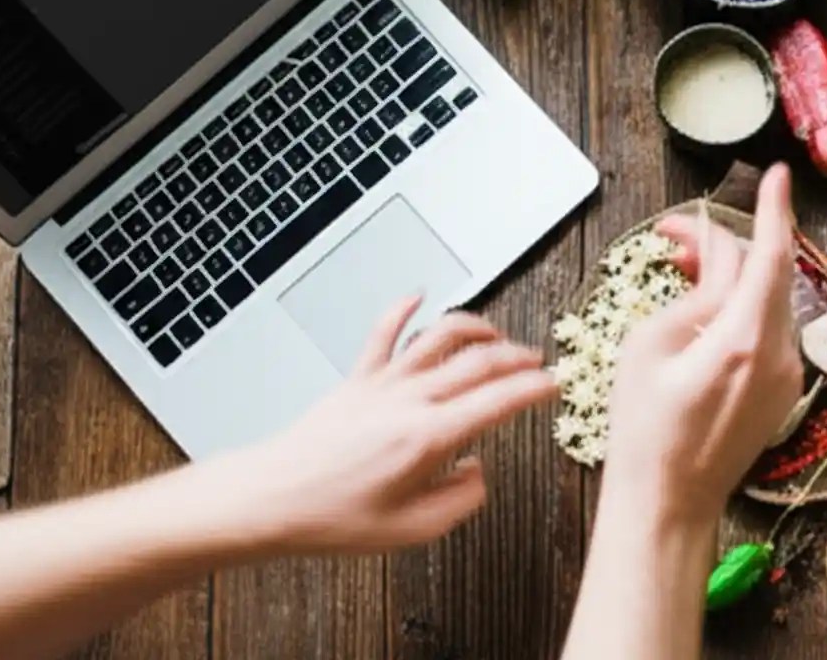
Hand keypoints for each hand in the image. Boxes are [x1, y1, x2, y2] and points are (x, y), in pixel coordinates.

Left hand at [227, 299, 556, 552]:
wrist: (272, 498)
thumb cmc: (333, 517)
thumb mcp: (412, 530)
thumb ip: (459, 501)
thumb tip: (477, 473)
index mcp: (429, 437)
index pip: (498, 401)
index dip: (534, 389)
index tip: (555, 385)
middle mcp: (410, 400)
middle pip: (478, 361)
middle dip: (518, 357)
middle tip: (538, 363)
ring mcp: (382, 384)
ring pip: (439, 336)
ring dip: (476, 328)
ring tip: (496, 336)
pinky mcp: (357, 380)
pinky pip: (383, 333)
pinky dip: (403, 309)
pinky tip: (417, 296)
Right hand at [602, 163, 802, 522]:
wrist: (668, 502)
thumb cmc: (644, 429)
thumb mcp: (650, 346)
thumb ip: (694, 293)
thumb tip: (716, 263)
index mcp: (743, 338)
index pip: (770, 254)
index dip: (775, 209)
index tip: (778, 175)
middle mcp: (778, 354)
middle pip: (767, 273)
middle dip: (726, 244)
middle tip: (674, 239)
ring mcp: (786, 375)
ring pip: (768, 299)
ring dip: (732, 276)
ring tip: (682, 272)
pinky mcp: (782, 391)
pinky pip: (768, 329)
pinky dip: (741, 307)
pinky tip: (705, 311)